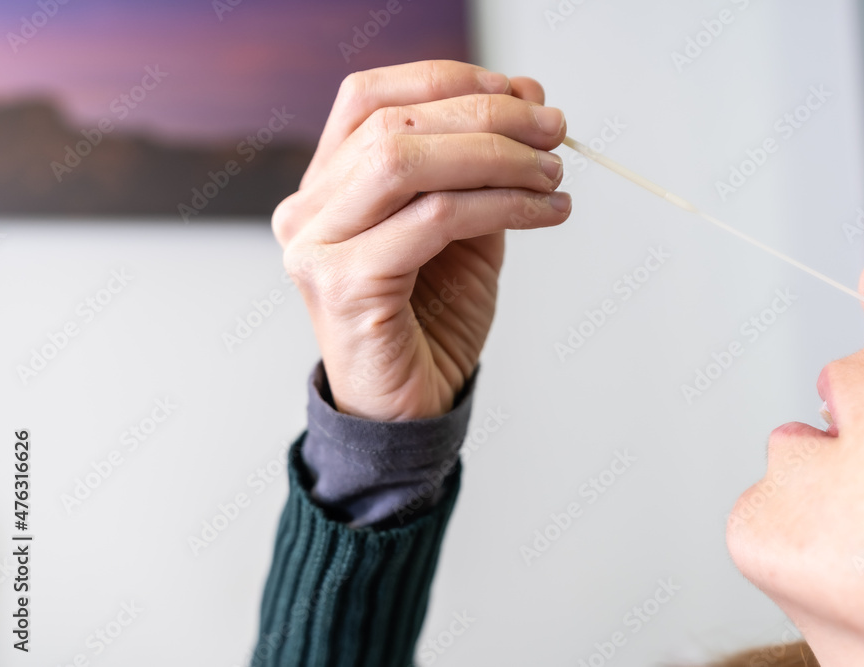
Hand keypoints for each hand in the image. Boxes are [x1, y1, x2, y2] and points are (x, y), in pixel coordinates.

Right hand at [273, 60, 570, 420]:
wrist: (410, 410)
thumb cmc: (433, 321)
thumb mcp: (466, 228)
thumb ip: (483, 167)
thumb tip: (528, 96)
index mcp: (327, 185)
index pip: (370, 98)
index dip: (447, 81)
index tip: (519, 93)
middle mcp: (309, 209)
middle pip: (395, 124)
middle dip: (488, 117)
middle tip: (554, 131)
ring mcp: (317, 246)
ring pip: (409, 164)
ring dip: (498, 157)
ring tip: (554, 173)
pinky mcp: (345, 284)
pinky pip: (436, 220)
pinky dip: (503, 205)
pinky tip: (547, 211)